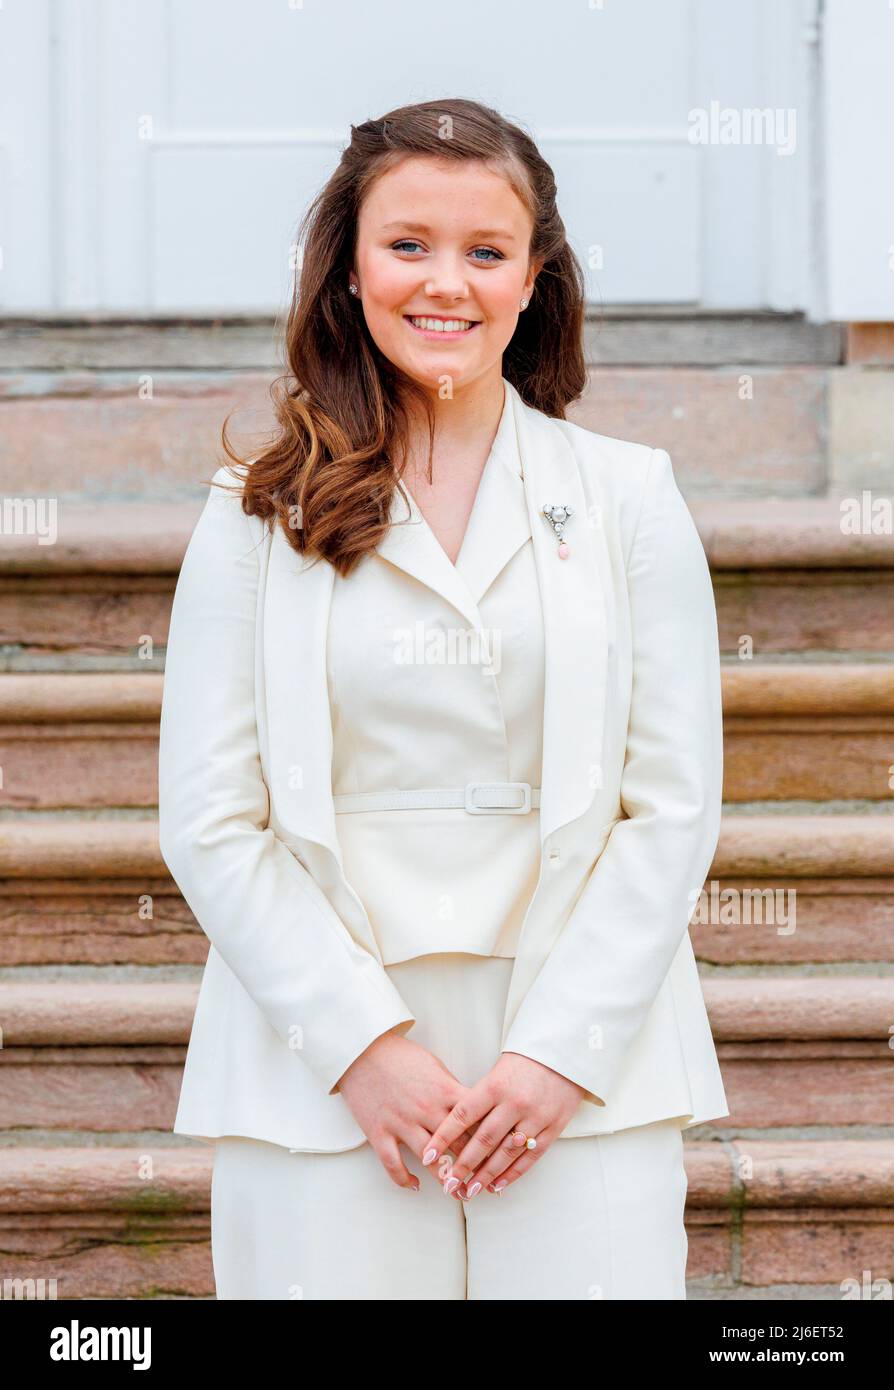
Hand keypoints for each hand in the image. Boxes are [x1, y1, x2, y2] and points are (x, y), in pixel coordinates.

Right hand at [335, 1029, 478, 1193]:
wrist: (362, 1050)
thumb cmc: (400, 1055)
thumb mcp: (434, 1066)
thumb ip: (451, 1090)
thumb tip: (469, 1109)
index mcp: (443, 1091)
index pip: (476, 1120)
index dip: (490, 1138)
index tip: (500, 1153)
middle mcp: (425, 1110)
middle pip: (458, 1144)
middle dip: (474, 1165)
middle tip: (485, 1180)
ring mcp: (401, 1123)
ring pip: (430, 1160)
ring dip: (446, 1178)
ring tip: (458, 1192)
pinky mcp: (379, 1132)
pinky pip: (394, 1164)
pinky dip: (405, 1179)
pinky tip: (416, 1185)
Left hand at [422, 1051, 586, 1198]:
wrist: (562, 1053)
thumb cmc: (524, 1061)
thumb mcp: (497, 1073)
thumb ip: (480, 1100)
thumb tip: (458, 1132)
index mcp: (495, 1085)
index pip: (463, 1115)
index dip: (444, 1137)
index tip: (428, 1155)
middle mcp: (514, 1103)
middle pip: (483, 1140)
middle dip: (463, 1165)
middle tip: (448, 1184)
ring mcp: (535, 1117)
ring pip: (506, 1153)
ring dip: (486, 1175)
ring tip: (470, 1190)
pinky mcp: (553, 1127)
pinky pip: (531, 1156)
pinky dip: (513, 1174)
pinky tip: (497, 1185)